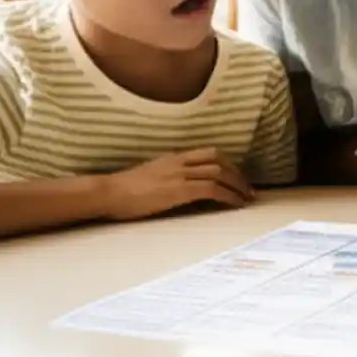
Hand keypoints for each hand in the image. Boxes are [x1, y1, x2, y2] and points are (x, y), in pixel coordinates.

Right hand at [101, 148, 254, 219]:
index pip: (210, 153)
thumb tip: (186, 186)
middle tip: (249, 189)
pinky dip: (227, 195)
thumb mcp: (152, 175)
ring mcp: (179, 174)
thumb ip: (170, 175)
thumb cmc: (124, 189)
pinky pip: (211, 189)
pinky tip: (234, 204)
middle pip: (219, 161)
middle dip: (238, 174)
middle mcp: (179, 162)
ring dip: (237, 185)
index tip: (238, 177)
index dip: (229, 164)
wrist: (108, 192)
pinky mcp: (178, 190)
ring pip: (219, 173)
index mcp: (174, 157)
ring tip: (247, 198)